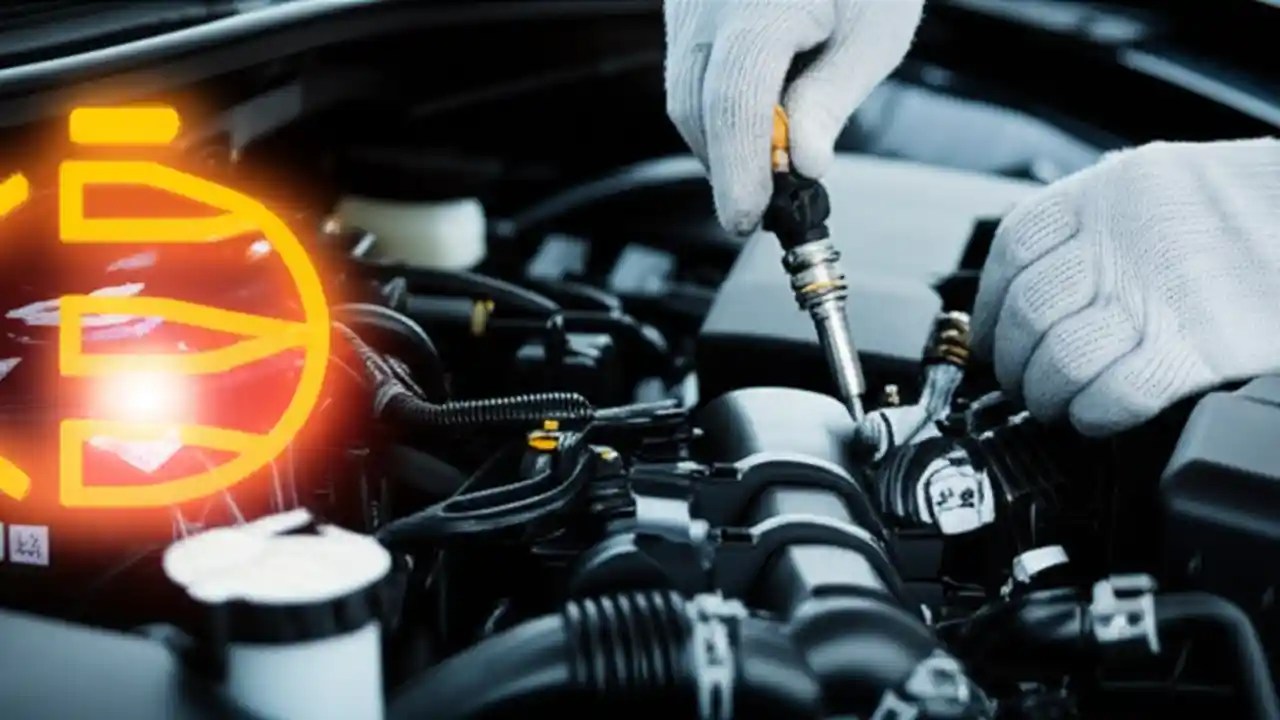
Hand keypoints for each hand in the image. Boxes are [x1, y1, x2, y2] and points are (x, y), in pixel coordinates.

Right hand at [664, 0, 924, 233]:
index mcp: (761, 3)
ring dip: (720, 137)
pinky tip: (757, 108)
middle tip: (767, 196)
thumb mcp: (873, 33)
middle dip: (728, 161)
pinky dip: (715, 105)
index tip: (748, 217)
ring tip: (770, 148)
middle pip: (696, 106)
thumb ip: (830, 101)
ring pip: (684, 93)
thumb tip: (802, 165)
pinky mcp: (683, 3)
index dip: (739, 170)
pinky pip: (687, 68)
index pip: (734, 103)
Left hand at [971, 139, 1279, 436]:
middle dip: (1012, 362)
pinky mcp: (1198, 346)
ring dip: (1046, 396)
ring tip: (1054, 406)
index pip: (1013, 249)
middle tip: (1021, 383)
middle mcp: (1125, 236)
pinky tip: (1095, 418)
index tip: (988, 338)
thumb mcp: (1167, 187)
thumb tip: (1034, 289)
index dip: (988, 305)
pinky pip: (1115, 392)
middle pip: (1028, 311)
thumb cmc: (1261, 211)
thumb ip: (1100, 227)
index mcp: (1112, 189)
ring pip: (1060, 358)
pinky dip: (1093, 415)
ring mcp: (1160, 292)